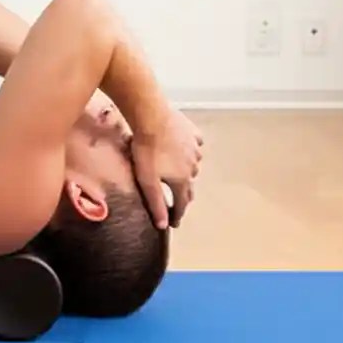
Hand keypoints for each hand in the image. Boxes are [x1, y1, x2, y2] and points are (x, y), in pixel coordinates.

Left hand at [129, 107, 203, 228]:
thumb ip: (156, 203)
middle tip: (177, 204)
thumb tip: (163, 225)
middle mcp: (194, 167)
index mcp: (182, 180)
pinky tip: (183, 150)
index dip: (177, 215)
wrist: (152, 117)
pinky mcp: (193, 134)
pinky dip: (189, 152)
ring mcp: (195, 149)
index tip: (174, 223)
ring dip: (186, 173)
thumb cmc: (146, 150)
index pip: (182, 204)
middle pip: (189, 186)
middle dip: (183, 197)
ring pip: (193, 166)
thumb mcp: (147, 181)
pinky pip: (194, 147)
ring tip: (178, 176)